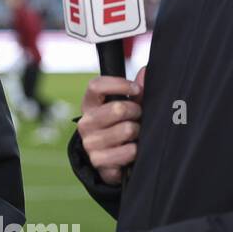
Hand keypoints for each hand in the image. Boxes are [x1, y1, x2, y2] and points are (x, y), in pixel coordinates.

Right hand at [75, 65, 145, 185]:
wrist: (110, 161)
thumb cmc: (119, 126)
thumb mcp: (127, 106)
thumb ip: (136, 90)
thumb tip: (146, 70)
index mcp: (89, 104)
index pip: (96, 85)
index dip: (119, 84)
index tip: (136, 89)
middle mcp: (85, 122)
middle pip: (118, 108)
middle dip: (136, 112)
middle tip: (137, 117)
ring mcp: (90, 142)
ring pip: (126, 129)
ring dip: (137, 132)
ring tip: (134, 134)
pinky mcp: (98, 160)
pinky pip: (128, 151)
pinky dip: (136, 151)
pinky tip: (131, 149)